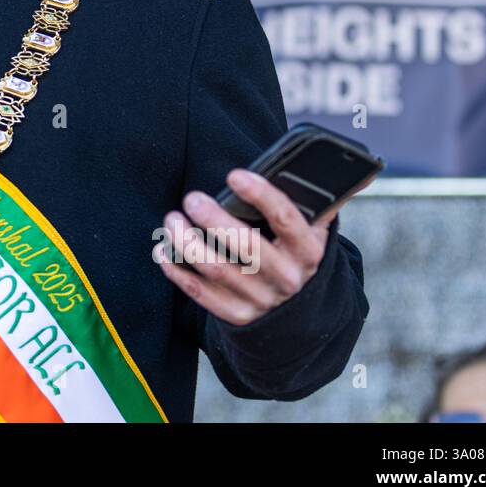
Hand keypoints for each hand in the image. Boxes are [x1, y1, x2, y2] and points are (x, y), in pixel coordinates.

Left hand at [153, 168, 353, 326]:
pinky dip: (177, 271)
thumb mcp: (313, 234)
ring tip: (172, 220)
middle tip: (191, 198)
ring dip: (187, 242)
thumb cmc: (296, 255)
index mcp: (308, 251)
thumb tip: (323, 170)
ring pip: (217, 269)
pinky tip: (163, 249)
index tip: (234, 175)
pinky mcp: (238, 316)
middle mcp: (287, 278)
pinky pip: (200, 293)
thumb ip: (315, 204)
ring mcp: (261, 300)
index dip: (261, 195)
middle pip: (246, 246)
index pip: (286, 220)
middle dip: (214, 219)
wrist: (301, 315)